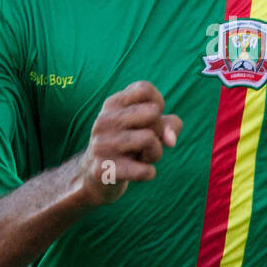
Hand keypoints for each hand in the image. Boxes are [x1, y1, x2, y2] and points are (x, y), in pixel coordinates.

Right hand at [79, 80, 181, 205]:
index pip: (144, 89)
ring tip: (142, 158)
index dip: (157, 103)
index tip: (150, 119)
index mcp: (112, 104)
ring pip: (149, 139)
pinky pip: (143, 170)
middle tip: (147, 143)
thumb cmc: (130, 146)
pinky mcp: (102, 170)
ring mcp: (101, 145)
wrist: (96, 177)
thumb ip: (170, 125)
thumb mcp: (151, 128)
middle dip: (159, 131)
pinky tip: (138, 173)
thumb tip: (170, 140)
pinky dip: (149, 173)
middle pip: (152, 112)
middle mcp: (104, 121)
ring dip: (155, 153)